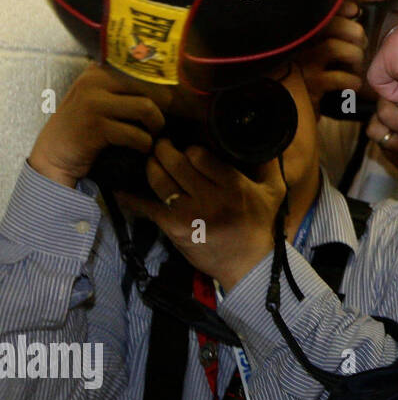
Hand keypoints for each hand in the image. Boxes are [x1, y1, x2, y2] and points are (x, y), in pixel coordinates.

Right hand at [29, 64, 170, 187]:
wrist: (55, 154)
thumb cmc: (86, 125)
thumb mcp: (101, 96)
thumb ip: (127, 85)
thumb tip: (171, 84)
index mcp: (99, 69)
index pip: (145, 67)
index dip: (164, 87)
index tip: (170, 103)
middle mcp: (94, 80)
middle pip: (151, 86)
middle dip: (164, 108)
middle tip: (159, 122)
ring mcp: (93, 102)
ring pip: (146, 108)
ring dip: (156, 126)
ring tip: (151, 135)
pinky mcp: (95, 127)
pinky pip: (136, 134)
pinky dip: (145, 144)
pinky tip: (141, 148)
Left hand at [116, 141, 285, 288]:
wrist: (249, 264)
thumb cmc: (261, 225)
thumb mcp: (274, 191)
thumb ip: (269, 162)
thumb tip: (259, 135)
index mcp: (233, 186)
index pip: (199, 155)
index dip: (190, 148)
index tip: (188, 148)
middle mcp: (210, 198)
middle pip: (175, 163)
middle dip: (163, 149)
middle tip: (160, 145)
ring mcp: (190, 214)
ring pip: (159, 180)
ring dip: (150, 167)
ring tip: (151, 162)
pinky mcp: (175, 229)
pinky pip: (147, 207)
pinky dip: (130, 197)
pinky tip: (120, 188)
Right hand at [300, 4, 367, 110]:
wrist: (287, 106)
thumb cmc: (306, 74)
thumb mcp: (315, 48)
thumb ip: (333, 25)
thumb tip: (353, 9)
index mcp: (300, 31)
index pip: (322, 10)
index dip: (341, 7)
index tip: (354, 12)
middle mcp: (296, 43)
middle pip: (329, 23)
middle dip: (354, 32)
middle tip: (360, 44)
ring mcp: (301, 64)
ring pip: (333, 47)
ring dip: (354, 55)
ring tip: (357, 65)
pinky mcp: (309, 86)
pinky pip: (339, 78)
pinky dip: (353, 80)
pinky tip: (353, 83)